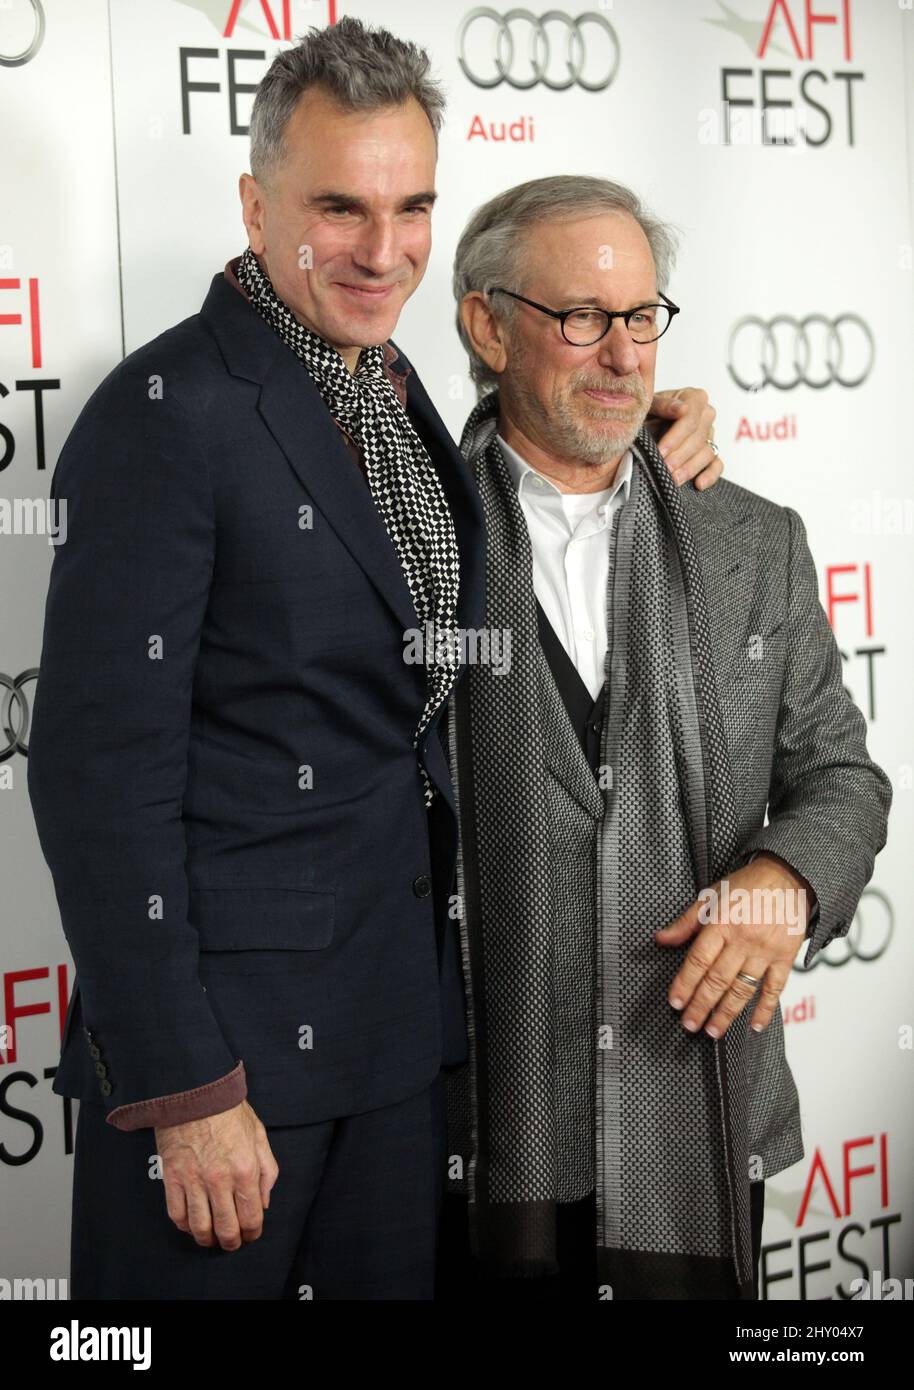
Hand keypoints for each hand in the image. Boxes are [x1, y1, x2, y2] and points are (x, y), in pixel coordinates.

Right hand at [154, 1099, 278, 1250]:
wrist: (195, 1090)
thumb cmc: (229, 1110)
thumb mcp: (259, 1134)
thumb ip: (267, 1170)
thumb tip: (264, 1202)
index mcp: (245, 1169)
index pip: (251, 1216)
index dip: (253, 1232)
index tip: (251, 1234)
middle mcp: (220, 1179)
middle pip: (226, 1229)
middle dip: (232, 1243)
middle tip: (232, 1243)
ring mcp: (193, 1180)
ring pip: (200, 1227)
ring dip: (207, 1239)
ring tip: (211, 1238)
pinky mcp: (171, 1177)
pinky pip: (177, 1214)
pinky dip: (185, 1226)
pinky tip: (192, 1223)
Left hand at [648, 387, 722, 489]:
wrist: (647, 424)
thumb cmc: (648, 413)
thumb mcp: (649, 405)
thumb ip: (663, 404)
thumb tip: (682, 409)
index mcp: (694, 398)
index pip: (691, 418)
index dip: (675, 436)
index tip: (661, 450)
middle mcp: (706, 415)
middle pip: (698, 438)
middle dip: (680, 456)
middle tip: (664, 468)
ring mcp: (710, 435)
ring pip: (706, 453)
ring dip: (690, 468)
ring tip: (673, 479)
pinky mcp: (712, 452)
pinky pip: (717, 465)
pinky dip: (710, 475)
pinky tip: (698, 484)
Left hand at [655, 853, 813, 1037]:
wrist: (789, 877)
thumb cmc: (747, 885)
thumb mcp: (711, 895)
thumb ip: (686, 921)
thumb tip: (661, 939)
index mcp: (721, 923)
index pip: (698, 960)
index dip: (685, 984)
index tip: (676, 1002)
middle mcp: (743, 939)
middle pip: (718, 979)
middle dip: (701, 1005)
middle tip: (690, 1024)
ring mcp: (765, 950)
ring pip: (743, 988)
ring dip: (727, 1013)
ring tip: (714, 1030)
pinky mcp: (785, 957)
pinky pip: (775, 988)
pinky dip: (765, 1009)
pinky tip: (755, 1024)